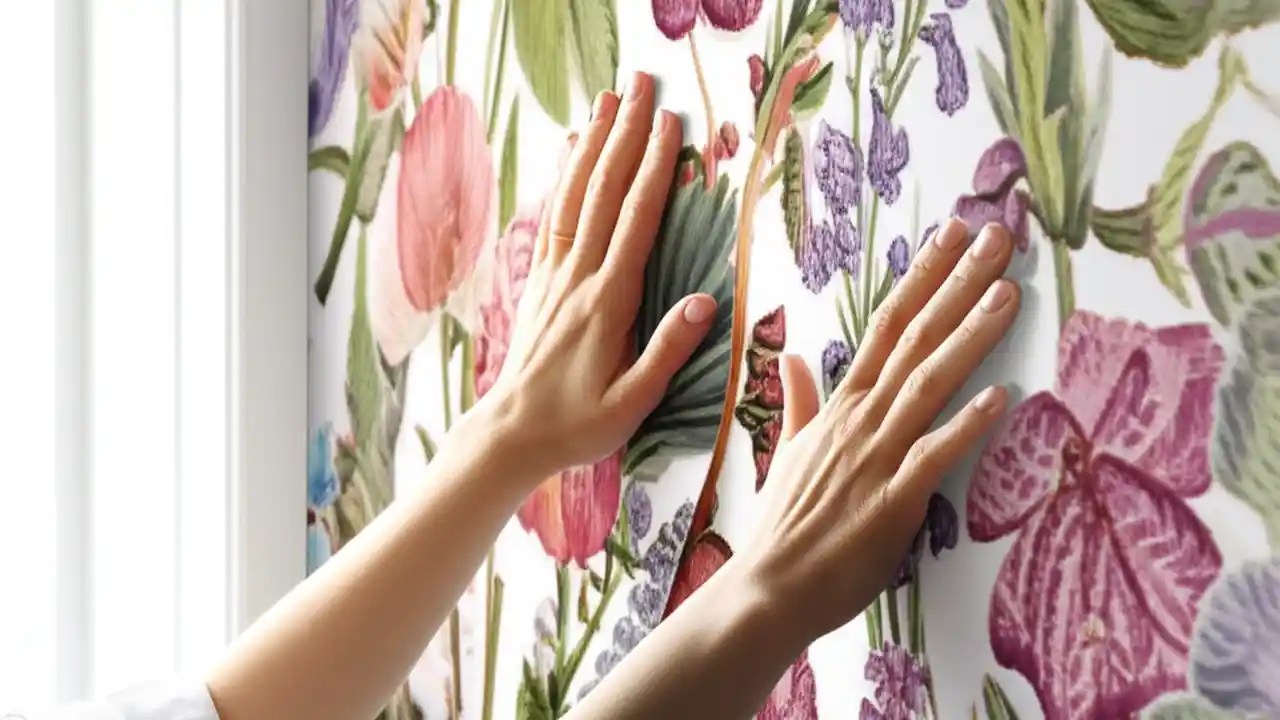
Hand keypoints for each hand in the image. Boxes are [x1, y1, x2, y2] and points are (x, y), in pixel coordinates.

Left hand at [476, 72, 715, 478]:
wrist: (510, 435)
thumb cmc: (577, 426)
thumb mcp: (632, 402)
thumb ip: (668, 351)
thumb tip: (707, 303)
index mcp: (608, 303)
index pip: (635, 222)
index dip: (654, 170)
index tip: (670, 125)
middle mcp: (578, 278)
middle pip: (603, 193)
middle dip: (625, 136)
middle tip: (642, 86)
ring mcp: (555, 276)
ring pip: (574, 196)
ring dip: (592, 145)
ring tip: (607, 100)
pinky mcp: (540, 282)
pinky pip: (553, 219)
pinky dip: (564, 179)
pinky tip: (570, 152)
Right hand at [741, 219, 1019, 640]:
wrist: (769, 587)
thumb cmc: (783, 526)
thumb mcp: (790, 451)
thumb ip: (799, 400)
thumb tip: (792, 354)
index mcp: (840, 407)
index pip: (885, 327)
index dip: (921, 279)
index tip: (951, 237)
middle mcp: (861, 419)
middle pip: (914, 338)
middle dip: (956, 283)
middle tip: (997, 235)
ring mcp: (877, 456)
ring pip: (928, 383)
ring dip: (968, 336)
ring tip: (1007, 292)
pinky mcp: (894, 500)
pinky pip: (934, 455)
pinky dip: (965, 426)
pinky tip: (1000, 397)